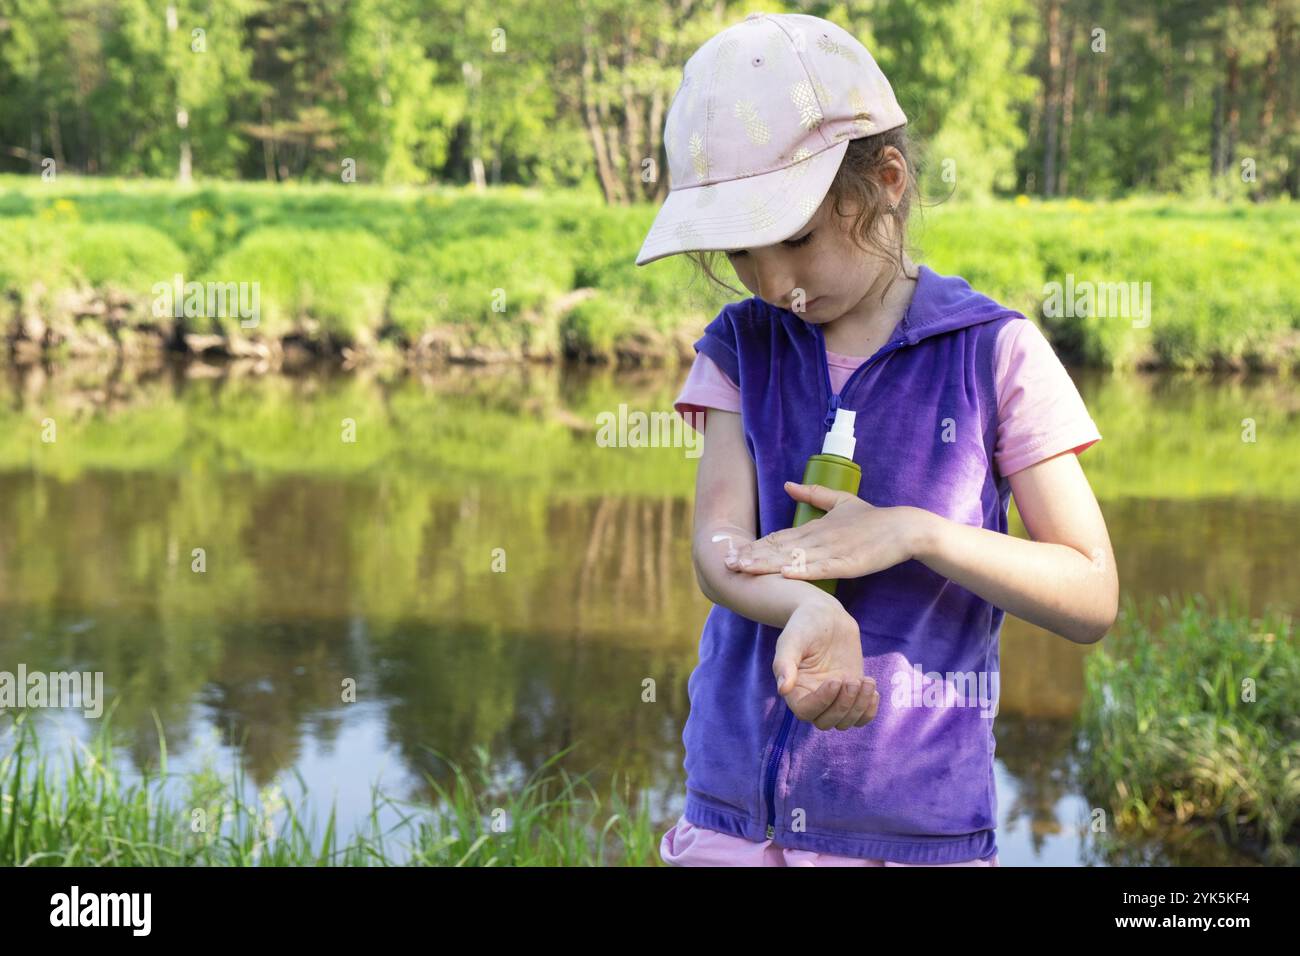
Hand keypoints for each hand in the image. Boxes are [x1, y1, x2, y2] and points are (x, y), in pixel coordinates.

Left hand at [726, 482, 929, 582]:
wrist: (903, 528)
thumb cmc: (871, 518)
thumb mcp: (840, 502)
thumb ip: (813, 495)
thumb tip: (788, 484)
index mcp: (813, 527)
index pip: (777, 538)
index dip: (754, 546)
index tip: (731, 551)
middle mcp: (818, 538)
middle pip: (778, 549)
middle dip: (751, 556)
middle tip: (726, 562)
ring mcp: (832, 551)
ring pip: (793, 559)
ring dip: (767, 565)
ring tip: (744, 569)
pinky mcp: (848, 563)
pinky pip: (822, 568)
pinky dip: (803, 571)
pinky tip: (785, 574)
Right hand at [772, 593, 879, 730]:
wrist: (826, 615)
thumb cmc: (804, 625)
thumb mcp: (791, 640)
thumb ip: (785, 663)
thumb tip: (782, 689)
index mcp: (794, 689)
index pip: (805, 712)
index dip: (822, 702)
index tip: (834, 681)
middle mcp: (813, 698)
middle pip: (826, 722)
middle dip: (843, 706)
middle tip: (851, 680)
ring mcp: (834, 697)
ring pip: (845, 722)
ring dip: (859, 707)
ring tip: (866, 682)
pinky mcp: (851, 693)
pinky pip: (861, 716)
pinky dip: (869, 710)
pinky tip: (871, 688)